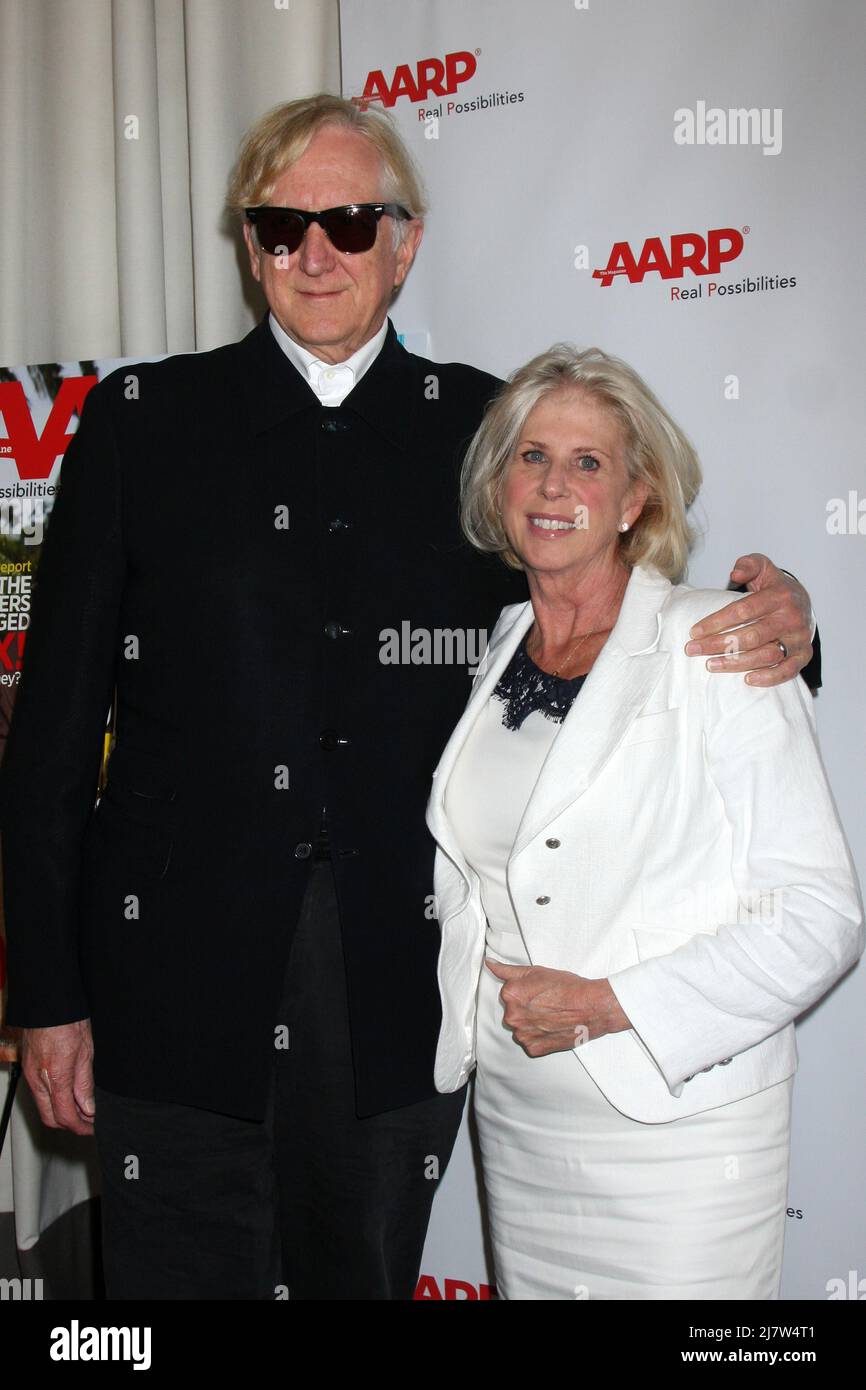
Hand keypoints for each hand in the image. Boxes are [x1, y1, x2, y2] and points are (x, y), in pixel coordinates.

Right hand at [21, 1020, 94, 1134]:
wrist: (48, 1002)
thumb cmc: (68, 1020)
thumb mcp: (86, 1052)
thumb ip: (85, 1083)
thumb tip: (89, 1108)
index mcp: (55, 1077)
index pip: (65, 1116)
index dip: (81, 1127)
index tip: (93, 1127)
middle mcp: (38, 1080)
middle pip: (51, 1118)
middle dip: (70, 1125)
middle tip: (89, 1121)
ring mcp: (31, 1075)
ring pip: (44, 1107)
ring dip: (62, 1113)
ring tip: (82, 1107)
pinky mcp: (29, 1069)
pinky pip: (39, 1094)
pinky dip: (54, 1101)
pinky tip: (68, 1093)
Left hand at [485, 960, 629, 1057]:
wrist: (592, 1007)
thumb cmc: (567, 987)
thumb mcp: (536, 971)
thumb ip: (508, 970)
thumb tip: (489, 964)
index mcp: (510, 994)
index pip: (509, 993)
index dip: (525, 992)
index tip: (539, 992)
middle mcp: (512, 1016)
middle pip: (513, 1012)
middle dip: (526, 1009)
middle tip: (547, 1004)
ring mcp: (522, 1035)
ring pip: (521, 1028)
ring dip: (532, 1024)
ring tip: (551, 1017)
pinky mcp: (534, 1049)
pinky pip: (530, 1043)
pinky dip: (539, 1038)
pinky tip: (552, 1029)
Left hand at [684, 553, 813, 686]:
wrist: (804, 602)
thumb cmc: (775, 588)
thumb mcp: (764, 568)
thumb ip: (749, 565)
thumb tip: (735, 574)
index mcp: (778, 596)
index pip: (743, 611)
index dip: (716, 622)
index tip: (694, 632)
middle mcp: (790, 618)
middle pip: (751, 636)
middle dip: (718, 644)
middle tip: (693, 650)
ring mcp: (798, 637)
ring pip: (766, 655)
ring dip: (737, 663)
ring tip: (710, 665)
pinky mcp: (803, 654)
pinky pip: (789, 670)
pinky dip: (770, 677)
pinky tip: (748, 680)